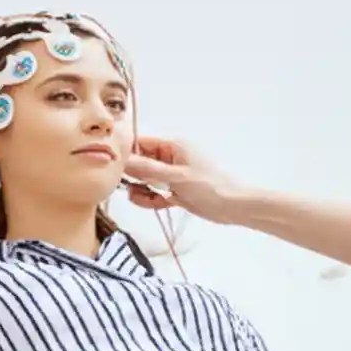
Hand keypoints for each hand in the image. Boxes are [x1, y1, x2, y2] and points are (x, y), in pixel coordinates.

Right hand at [124, 136, 247, 223]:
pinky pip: (154, 192)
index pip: (141, 143)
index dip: (127, 155)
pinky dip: (152, 199)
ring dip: (142, 191)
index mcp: (173, 145)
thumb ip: (147, 169)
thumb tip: (122, 160)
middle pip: (140, 163)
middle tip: (136, 188)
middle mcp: (171, 157)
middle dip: (135, 177)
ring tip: (149, 200)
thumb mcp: (176, 177)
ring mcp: (173, 174)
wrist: (234, 207)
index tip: (116, 169)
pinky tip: (157, 204)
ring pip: (146, 180)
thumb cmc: (210, 186)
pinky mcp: (175, 190)